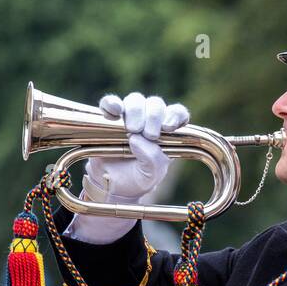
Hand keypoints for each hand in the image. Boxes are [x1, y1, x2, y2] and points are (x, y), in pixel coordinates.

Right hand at [63, 92, 189, 244]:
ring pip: (135, 99)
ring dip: (135, 110)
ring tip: (132, 130)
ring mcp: (129, 116)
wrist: (114, 186)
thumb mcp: (151, 175)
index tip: (168, 127)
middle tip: (149, 134)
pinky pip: (110, 103)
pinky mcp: (109, 117)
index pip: (177, 112)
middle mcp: (150, 119)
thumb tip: (137, 139)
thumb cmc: (139, 178)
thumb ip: (153, 160)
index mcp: (167, 131)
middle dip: (154, 116)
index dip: (175, 115)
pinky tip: (114, 113)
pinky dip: (112, 104)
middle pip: (156, 104)